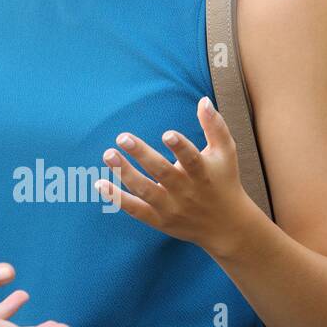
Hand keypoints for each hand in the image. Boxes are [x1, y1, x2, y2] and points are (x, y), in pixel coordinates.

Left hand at [95, 96, 259, 256]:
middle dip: (142, 155)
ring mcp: (171, 207)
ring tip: (108, 154)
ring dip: (125, 173)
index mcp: (203, 174)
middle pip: (163, 173)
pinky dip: (117, 198)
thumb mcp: (225, 154)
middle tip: (122, 137)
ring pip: (145, 191)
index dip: (180, 147)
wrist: (227, 227)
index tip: (167, 133)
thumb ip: (215, 127)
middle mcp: (186, 191)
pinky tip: (100, 183)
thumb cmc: (224, 181)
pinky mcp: (159, 220)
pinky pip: (135, 209)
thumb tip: (203, 100)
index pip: (192, 160)